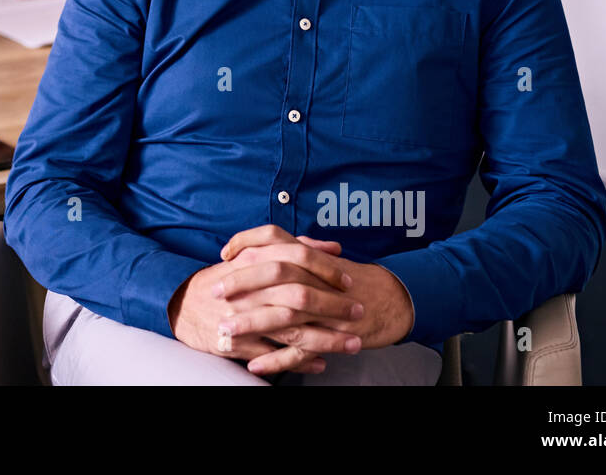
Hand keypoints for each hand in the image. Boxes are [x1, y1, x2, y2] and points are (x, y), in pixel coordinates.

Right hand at [168, 234, 363, 375]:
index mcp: (253, 261)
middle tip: (358, 312)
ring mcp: (243, 317)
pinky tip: (320, 363)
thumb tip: (331, 247)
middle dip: (333, 306)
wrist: (183, 304)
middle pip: (299, 295)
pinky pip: (274, 355)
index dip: (326, 270)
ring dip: (325, 339)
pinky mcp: (237, 343)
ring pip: (292, 329)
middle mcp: (249, 288)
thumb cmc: (225, 280)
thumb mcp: (252, 256)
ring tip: (352, 344)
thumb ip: (291, 248)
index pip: (296, 260)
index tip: (348, 281)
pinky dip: (299, 362)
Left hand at [219, 225, 415, 368]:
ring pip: (284, 313)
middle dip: (240, 284)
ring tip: (225, 332)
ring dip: (251, 324)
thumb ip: (291, 250)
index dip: (246, 244)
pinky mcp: (333, 335)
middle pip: (274, 274)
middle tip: (214, 293)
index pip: (274, 240)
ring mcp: (326, 307)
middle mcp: (317, 278)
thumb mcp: (320, 259)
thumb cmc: (350, 279)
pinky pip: (300, 349)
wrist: (391, 299)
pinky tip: (255, 365)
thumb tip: (255, 245)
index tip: (222, 255)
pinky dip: (276, 359)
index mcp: (310, 256)